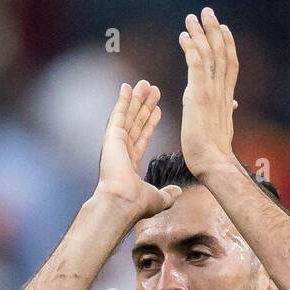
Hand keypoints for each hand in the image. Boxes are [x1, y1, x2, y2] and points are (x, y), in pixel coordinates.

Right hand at [95, 79, 180, 218]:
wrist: (123, 203)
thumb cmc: (136, 205)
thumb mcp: (158, 198)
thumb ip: (168, 194)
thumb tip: (177, 192)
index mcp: (131, 164)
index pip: (143, 137)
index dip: (150, 123)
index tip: (158, 110)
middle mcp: (122, 151)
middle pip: (136, 123)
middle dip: (144, 106)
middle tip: (152, 90)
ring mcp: (116, 143)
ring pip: (129, 116)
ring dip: (136, 100)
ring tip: (144, 84)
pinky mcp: (112, 137)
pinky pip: (119, 114)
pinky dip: (122, 100)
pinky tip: (127, 87)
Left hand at [178, 8, 238, 179]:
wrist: (213, 164)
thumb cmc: (214, 154)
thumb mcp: (222, 128)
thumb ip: (226, 112)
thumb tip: (233, 104)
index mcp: (226, 99)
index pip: (229, 65)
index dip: (226, 45)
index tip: (222, 29)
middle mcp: (222, 91)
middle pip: (222, 53)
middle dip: (215, 30)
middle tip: (208, 12)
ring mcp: (211, 92)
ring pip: (210, 54)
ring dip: (201, 33)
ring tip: (193, 17)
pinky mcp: (199, 96)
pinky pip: (197, 65)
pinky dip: (191, 48)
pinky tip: (184, 36)